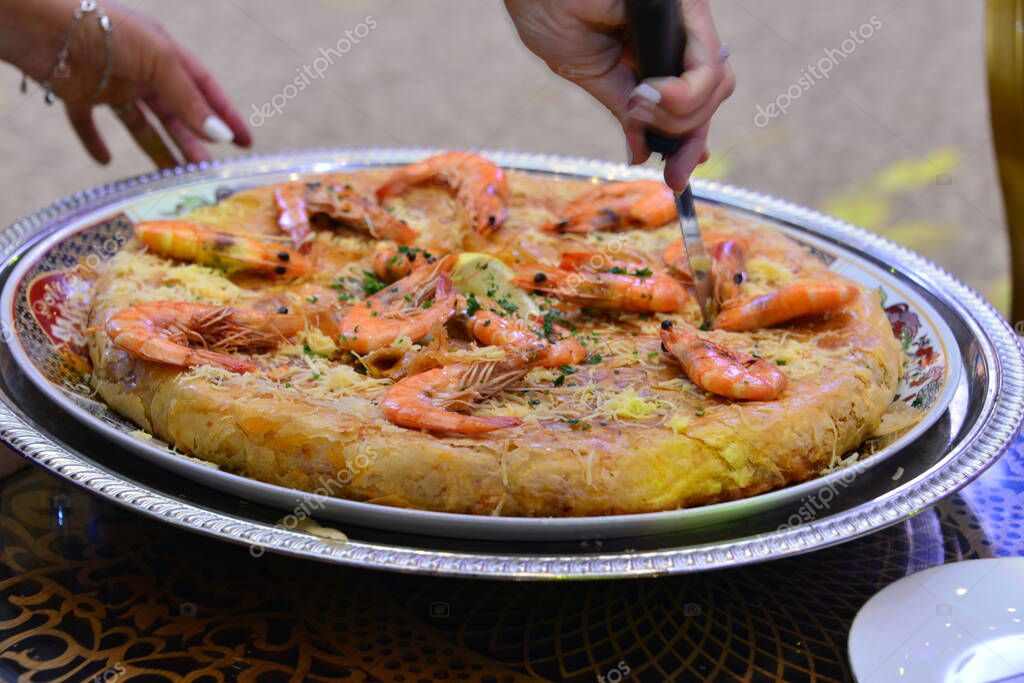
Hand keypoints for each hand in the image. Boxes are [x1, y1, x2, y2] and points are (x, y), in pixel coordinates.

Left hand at [0, 0, 250, 167]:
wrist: (40, 22)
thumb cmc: (105, 28)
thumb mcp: (158, 61)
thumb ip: (188, 99)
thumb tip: (221, 136)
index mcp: (164, 54)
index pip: (203, 90)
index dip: (224, 116)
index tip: (244, 144)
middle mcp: (140, 70)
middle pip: (173, 114)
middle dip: (191, 143)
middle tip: (206, 173)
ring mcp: (109, 82)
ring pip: (139, 124)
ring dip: (156, 150)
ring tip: (170, 179)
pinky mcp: (77, 92)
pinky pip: (88, 123)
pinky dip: (94, 142)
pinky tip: (105, 163)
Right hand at [504, 0, 733, 189]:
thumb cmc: (552, 12)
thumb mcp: (594, 76)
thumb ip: (626, 111)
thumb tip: (641, 154)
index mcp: (656, 48)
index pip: (692, 99)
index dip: (688, 140)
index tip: (677, 175)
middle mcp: (678, 32)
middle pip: (711, 95)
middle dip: (689, 137)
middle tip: (666, 163)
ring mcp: (684, 19)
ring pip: (716, 83)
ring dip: (680, 115)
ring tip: (640, 107)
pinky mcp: (686, 6)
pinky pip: (709, 61)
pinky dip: (684, 92)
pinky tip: (651, 95)